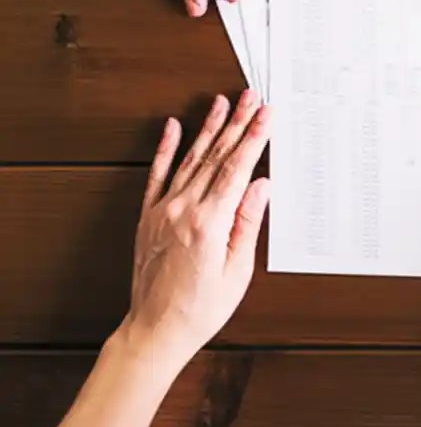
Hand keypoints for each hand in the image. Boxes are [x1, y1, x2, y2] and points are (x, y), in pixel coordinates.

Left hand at [120, 91, 270, 365]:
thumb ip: (247, 223)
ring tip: (221, 103)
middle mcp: (182, 210)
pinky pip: (157, 176)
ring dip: (208, 129)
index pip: (237, 169)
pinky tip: (173, 128)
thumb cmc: (201, 309)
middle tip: (250, 97)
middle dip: (236, 124)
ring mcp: (162, 211)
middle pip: (216, 157)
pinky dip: (165, 150)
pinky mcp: (148, 217)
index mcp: (209, 223)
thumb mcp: (237, 270)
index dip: (254, 138)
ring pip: (190, 160)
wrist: (155, 329)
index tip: (266, 115)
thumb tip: (260, 186)